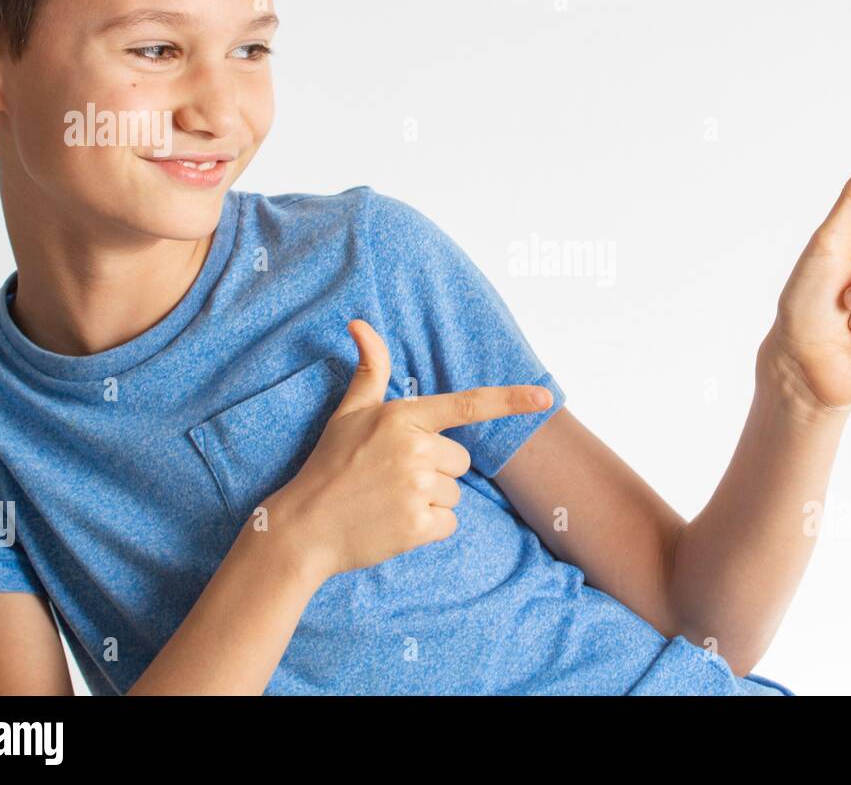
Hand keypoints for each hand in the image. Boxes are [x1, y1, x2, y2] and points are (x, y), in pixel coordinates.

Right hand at [263, 318, 552, 580]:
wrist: (304, 527)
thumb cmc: (329, 466)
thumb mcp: (349, 412)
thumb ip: (370, 369)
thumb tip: (361, 322)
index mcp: (403, 418)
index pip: (467, 405)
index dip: (511, 401)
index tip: (546, 398)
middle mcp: (415, 450)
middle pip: (461, 461)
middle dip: (436, 471)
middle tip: (393, 478)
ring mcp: (417, 489)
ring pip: (455, 495)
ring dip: (430, 501)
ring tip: (389, 501)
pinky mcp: (418, 526)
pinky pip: (449, 524)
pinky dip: (427, 528)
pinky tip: (394, 523)